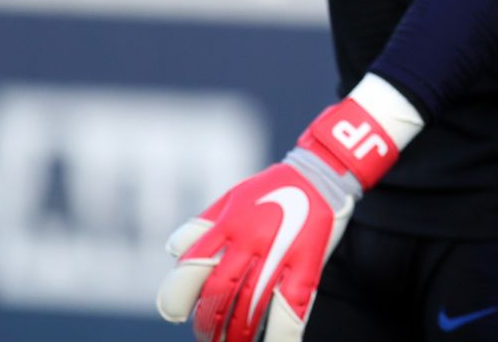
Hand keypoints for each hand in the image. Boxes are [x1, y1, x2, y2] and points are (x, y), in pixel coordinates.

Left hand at [158, 78, 417, 341]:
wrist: (322, 172)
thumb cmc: (273, 187)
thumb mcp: (232, 196)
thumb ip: (202, 225)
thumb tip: (174, 253)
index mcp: (229, 223)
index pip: (193, 264)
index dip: (178, 295)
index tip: (175, 314)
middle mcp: (251, 238)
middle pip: (220, 291)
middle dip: (208, 322)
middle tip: (208, 336)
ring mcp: (281, 252)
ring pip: (251, 304)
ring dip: (238, 333)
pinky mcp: (308, 264)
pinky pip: (291, 307)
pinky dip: (280, 334)